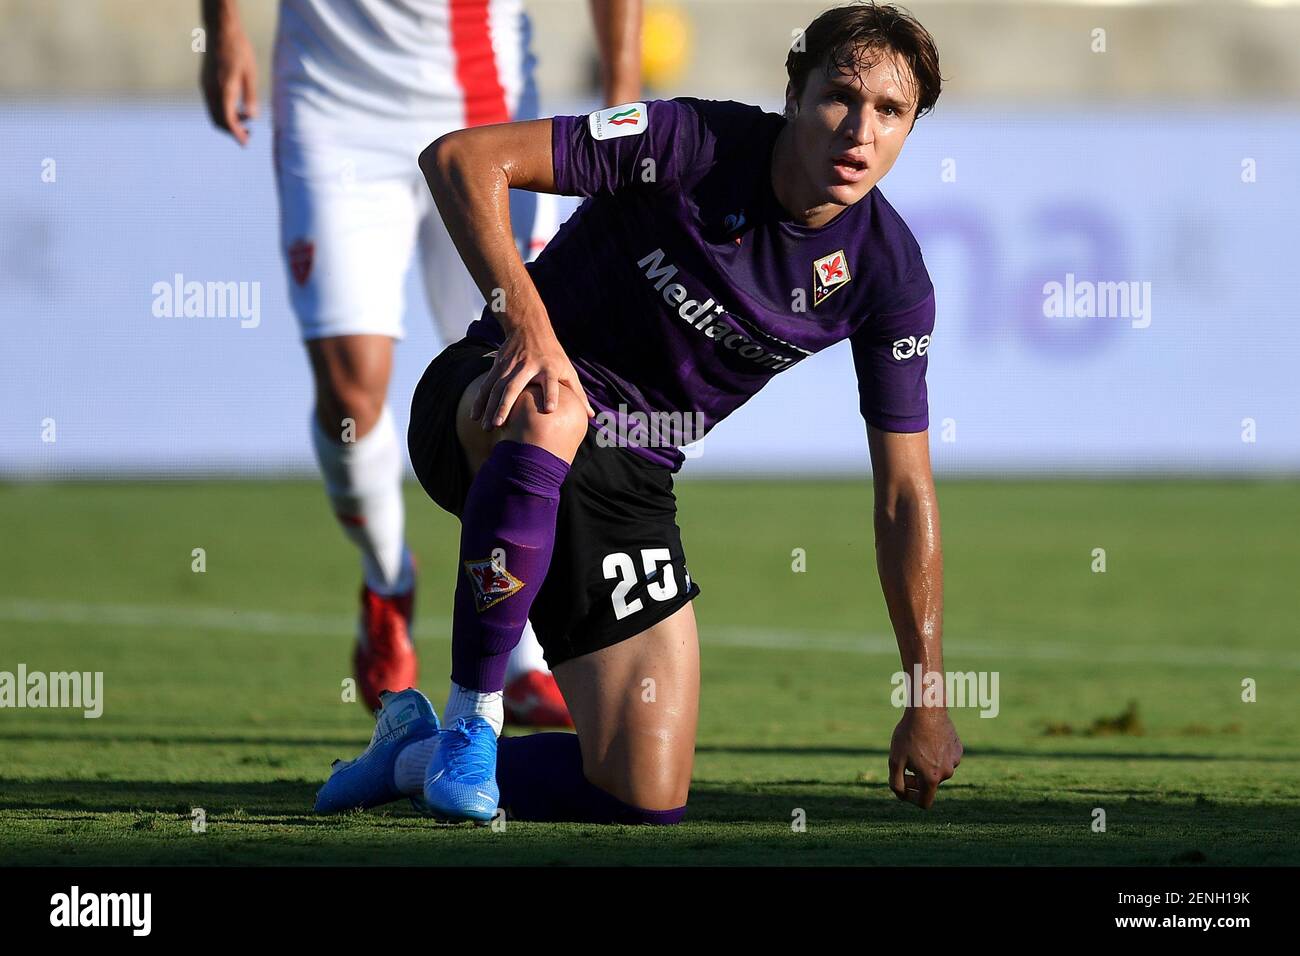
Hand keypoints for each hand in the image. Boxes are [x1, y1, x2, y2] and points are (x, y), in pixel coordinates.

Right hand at [200, 19, 258, 144]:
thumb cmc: (239, 50)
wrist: (220, 31)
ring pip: (213, 114)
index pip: (227, 120)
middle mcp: (211, 91)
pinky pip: (212, 105)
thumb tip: (253, 117)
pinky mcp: (205, 83)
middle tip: (249, 135)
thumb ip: (251, 97)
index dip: (236, 134)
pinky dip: (223, 112)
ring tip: (245, 121)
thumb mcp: (251, 74)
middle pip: (218, 121)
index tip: (245, 143)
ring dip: (227, 122)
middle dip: (232, 131)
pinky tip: (236, 108)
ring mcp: (206, 87)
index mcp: (224, 90)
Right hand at [471, 322, 595, 429]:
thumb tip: (591, 416)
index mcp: (548, 367)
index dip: (551, 394)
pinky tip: (475, 416)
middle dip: (506, 405)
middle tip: (499, 425)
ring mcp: (510, 366)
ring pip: (497, 387)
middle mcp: (528, 366)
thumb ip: (578, 394)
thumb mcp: (567, 370)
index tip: (551, 409)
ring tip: (488, 427)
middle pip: (514, 386)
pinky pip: (487, 385)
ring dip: (490, 407)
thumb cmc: (553, 355)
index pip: (550, 382)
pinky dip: (480, 400)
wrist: (529, 327)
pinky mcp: (498, 366)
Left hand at [888, 707, 962, 808]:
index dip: (912, 798)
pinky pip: (945, 759)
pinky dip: (936, 755)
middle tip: (906, 764)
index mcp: (931, 778)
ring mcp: (955, 761)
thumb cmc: (908, 734)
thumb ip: (896, 783)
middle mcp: (947, 773)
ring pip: (938, 771)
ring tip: (916, 747)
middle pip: (930, 784)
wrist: (926, 710)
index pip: (925, 802)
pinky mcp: (958, 750)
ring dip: (927, 765)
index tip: (903, 787)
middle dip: (917, 779)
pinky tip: (928, 740)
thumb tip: (902, 796)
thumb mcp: (895, 760)